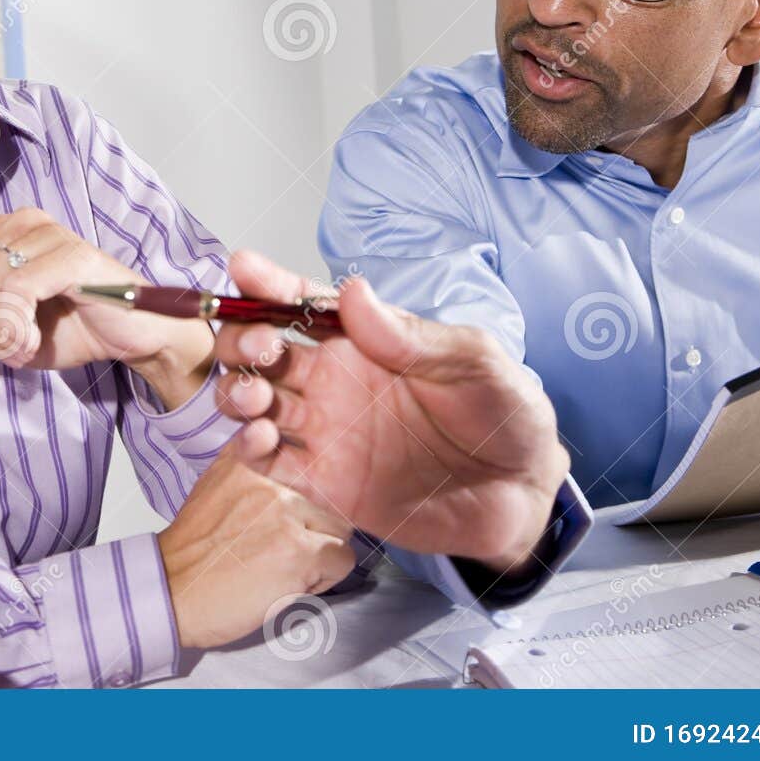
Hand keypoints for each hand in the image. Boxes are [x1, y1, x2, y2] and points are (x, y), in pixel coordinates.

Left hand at [0, 208, 213, 400]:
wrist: (136, 339)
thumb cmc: (75, 329)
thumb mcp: (1, 338)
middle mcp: (20, 223)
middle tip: (4, 355)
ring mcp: (46, 234)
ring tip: (23, 348)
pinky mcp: (70, 254)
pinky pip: (14, 289)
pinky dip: (14, 329)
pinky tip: (31, 343)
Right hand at [156, 444, 355, 648]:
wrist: (172, 592)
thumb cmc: (193, 550)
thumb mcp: (214, 485)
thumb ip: (248, 460)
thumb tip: (275, 440)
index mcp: (246, 458)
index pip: (301, 447)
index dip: (307, 472)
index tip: (301, 485)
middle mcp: (269, 479)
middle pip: (327, 497)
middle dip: (311, 525)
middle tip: (277, 548)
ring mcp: (287, 515)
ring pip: (338, 527)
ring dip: (319, 551)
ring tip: (282, 566)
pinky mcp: (300, 552)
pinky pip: (341, 558)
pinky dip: (322, 578)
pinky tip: (288, 583)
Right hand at [214, 250, 568, 573]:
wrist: (522, 493)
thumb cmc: (504, 413)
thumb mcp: (473, 360)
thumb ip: (411, 334)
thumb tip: (353, 290)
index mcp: (365, 341)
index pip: (303, 303)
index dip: (268, 283)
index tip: (242, 268)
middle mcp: (334, 380)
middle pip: (260, 349)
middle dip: (242, 339)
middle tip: (260, 347)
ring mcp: (326, 430)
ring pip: (253, 401)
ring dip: (237, 393)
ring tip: (256, 399)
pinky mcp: (326, 482)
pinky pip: (270, 463)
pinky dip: (248, 449)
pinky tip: (259, 440)